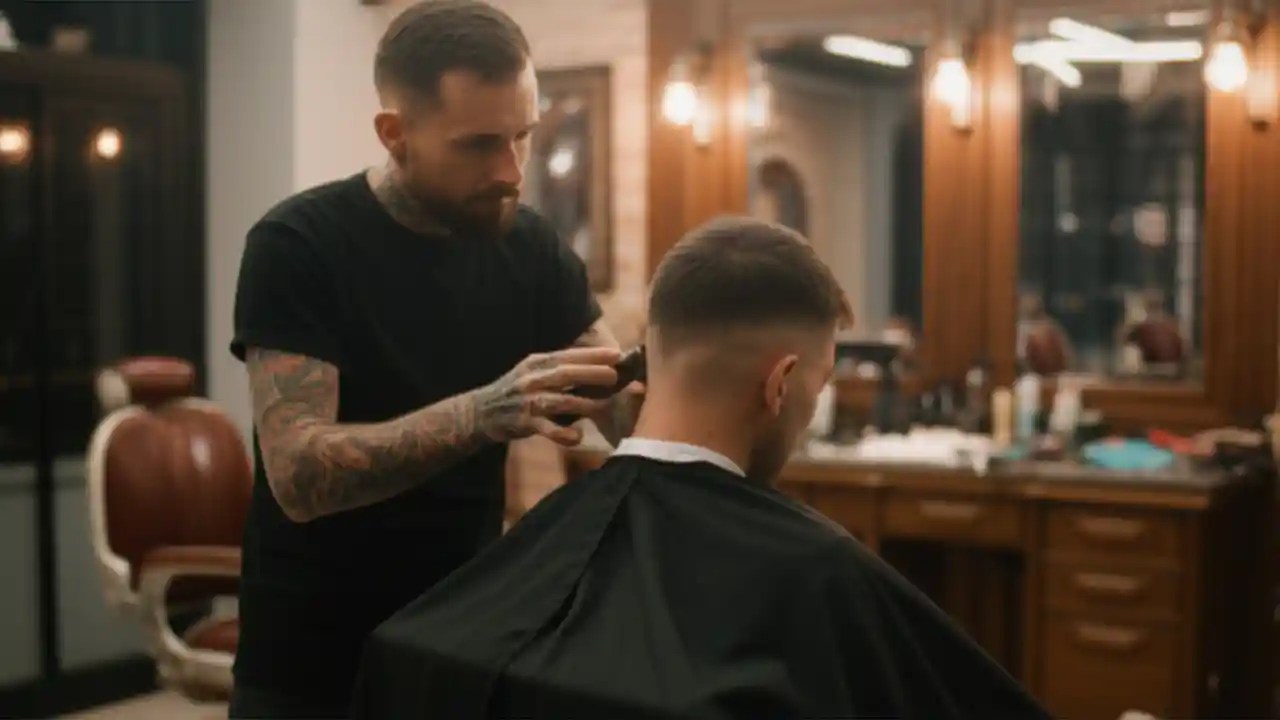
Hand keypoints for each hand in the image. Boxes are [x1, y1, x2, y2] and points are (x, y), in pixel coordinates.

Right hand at [474, 347, 621, 445]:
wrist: (480, 413)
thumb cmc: (515, 391)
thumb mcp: (532, 373)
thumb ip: (558, 371)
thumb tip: (595, 370)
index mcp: (536, 363)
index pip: (567, 355)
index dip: (592, 355)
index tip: (616, 354)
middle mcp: (532, 379)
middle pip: (565, 374)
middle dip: (591, 373)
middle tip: (615, 376)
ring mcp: (527, 401)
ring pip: (560, 401)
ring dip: (584, 404)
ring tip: (604, 406)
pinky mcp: (524, 423)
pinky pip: (547, 429)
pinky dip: (563, 433)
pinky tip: (577, 436)